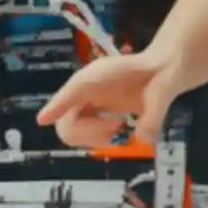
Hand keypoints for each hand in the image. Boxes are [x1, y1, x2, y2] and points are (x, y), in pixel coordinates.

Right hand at [35, 49, 181, 146]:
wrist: (164, 68)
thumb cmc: (163, 72)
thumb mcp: (165, 89)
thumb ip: (154, 113)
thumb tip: (143, 139)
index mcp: (99, 75)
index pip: (73, 89)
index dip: (58, 105)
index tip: (43, 120)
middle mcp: (87, 87)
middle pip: (67, 119)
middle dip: (88, 133)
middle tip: (117, 131)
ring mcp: (88, 99)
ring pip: (72, 129)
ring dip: (94, 138)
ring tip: (121, 128)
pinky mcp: (94, 109)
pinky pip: (83, 132)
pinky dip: (98, 137)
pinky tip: (119, 128)